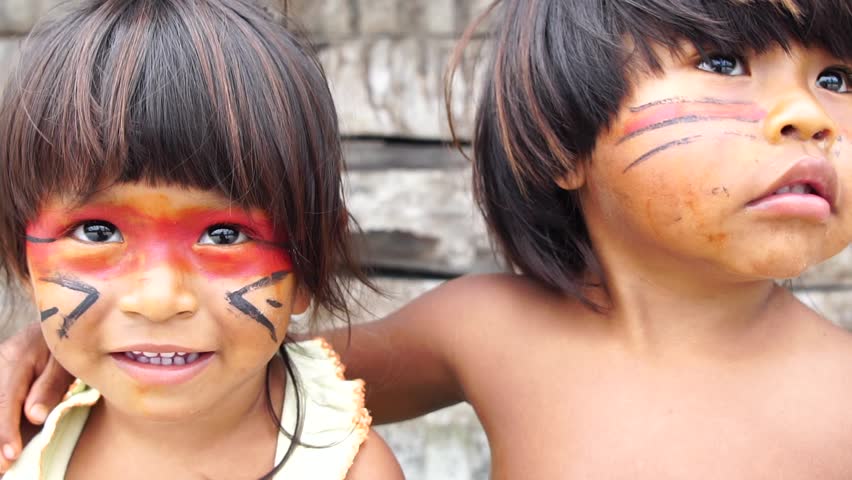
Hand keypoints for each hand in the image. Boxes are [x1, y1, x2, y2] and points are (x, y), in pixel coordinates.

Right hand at [0, 322, 71, 472]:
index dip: (6, 429)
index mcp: (18, 356)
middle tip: (2, 466)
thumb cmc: (69, 342)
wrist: (63, 320)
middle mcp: (2, 360)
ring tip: (2, 461)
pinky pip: (2, 397)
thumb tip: (33, 417)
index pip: (7, 399)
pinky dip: (4, 418)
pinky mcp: (2, 372)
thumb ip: (51, 386)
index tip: (11, 453)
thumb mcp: (67, 361)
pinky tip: (5, 439)